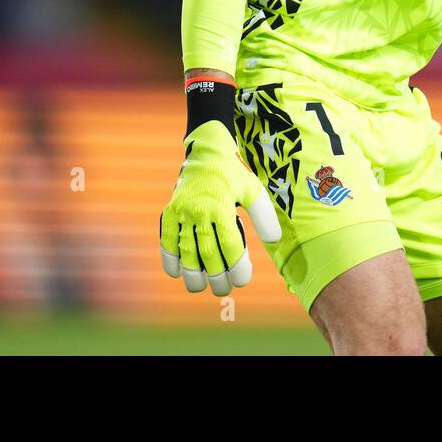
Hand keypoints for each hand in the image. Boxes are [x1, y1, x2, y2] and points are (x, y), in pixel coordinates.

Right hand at [159, 120, 281, 295]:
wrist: (206, 151)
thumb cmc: (234, 173)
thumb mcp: (253, 189)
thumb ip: (263, 215)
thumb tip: (274, 240)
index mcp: (221, 206)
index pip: (229, 245)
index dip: (236, 266)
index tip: (242, 280)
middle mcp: (199, 210)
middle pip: (206, 253)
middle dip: (216, 276)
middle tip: (224, 290)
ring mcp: (181, 212)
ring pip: (185, 251)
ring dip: (192, 273)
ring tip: (200, 288)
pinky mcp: (170, 211)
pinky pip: (166, 239)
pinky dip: (169, 258)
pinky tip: (176, 273)